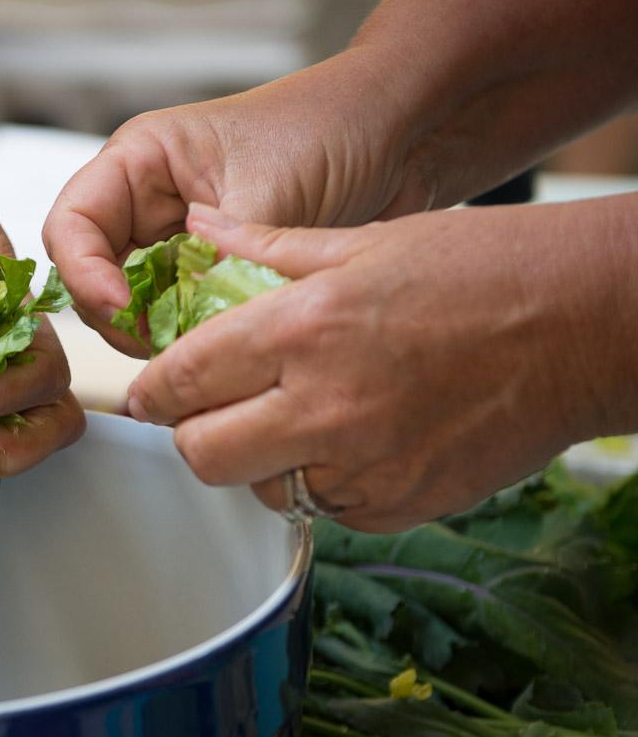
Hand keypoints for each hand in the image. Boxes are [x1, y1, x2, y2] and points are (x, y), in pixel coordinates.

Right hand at [42, 51, 436, 358]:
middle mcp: (148, 200)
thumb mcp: (265, 194)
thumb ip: (216, 265)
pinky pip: (178, 316)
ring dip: (152, 332)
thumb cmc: (334, 126)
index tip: (121, 309)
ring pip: (132, 303)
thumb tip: (187, 334)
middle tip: (158, 345)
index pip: (71, 224)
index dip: (84, 274)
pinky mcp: (211, 274)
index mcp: (140, 160)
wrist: (405, 132)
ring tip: (191, 349)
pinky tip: (215, 347)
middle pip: (91, 273)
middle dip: (116, 315)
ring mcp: (177, 240)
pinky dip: (188, 337)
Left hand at [123, 198, 637, 531]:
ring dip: (257, 463)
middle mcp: (326, 405)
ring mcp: (364, 465)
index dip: (152, 390)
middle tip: (206, 414)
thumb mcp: (364, 240)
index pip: (183, 378)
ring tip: (290, 421)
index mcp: (304, 329)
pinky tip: (349, 441)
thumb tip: (200, 227)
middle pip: (201, 453)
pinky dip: (321, 483)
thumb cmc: (483, 270)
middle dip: (191, 434)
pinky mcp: (398, 505)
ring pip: (260, 489)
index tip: (149, 394)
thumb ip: (266, 247)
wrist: (587, 325)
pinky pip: (325, 510)